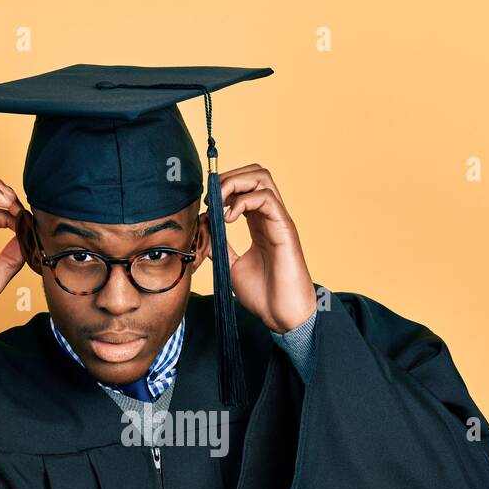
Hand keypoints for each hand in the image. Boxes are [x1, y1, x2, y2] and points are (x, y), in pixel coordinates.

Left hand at [204, 165, 317, 333]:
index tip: (206, 203)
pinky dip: (244, 201)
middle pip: (255, 173)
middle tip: (212, 199)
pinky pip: (267, 199)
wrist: (282, 315)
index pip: (245, 186)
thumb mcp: (231, 265)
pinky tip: (229, 219)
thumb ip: (220, 245)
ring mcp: (278, 220)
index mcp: (259, 223)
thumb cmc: (263, 294)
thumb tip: (204, 226)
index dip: (224, 187)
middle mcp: (270, 217)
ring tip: (220, 204)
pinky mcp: (284, 228)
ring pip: (262, 178)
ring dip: (235, 184)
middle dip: (229, 177)